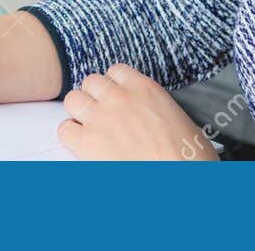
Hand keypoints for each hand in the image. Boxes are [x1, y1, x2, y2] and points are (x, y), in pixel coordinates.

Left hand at [58, 65, 217, 160]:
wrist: (181, 183)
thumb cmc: (190, 160)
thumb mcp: (182, 122)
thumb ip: (158, 110)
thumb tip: (155, 119)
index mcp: (145, 89)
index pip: (116, 71)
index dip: (114, 85)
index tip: (117, 96)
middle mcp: (119, 98)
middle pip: (91, 82)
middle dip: (94, 97)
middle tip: (102, 114)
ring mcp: (101, 118)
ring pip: (73, 99)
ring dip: (79, 112)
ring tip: (90, 127)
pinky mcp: (88, 142)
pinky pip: (65, 129)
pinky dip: (71, 136)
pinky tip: (83, 145)